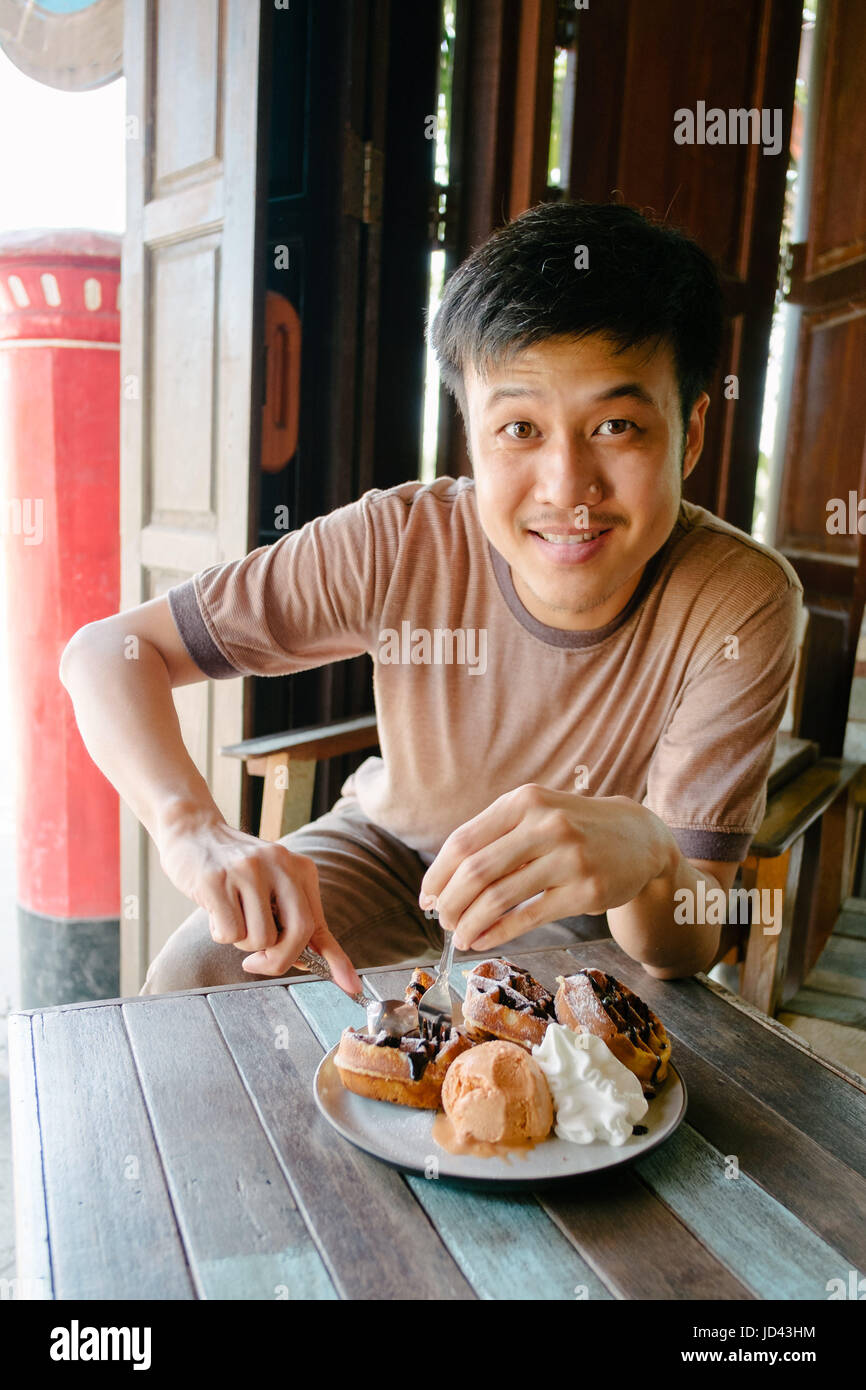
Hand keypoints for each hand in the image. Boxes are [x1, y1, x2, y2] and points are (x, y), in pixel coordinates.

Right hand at [155, 800, 361, 992]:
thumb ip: (292, 919)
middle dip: (278, 961)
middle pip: (298, 934)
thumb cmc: (234, 868)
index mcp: (300, 870)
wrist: (193, 831)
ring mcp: (247, 870)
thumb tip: (308, 961)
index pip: (319, 924)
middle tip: (256, 963)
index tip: (351, 986)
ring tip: (232, 916)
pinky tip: (214, 910)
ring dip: (242, 943)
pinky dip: (219, 933)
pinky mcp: (216, 880)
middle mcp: (279, 865)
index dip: (336, 959)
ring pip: (260, 938)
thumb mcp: (272, 885)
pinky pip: (229, 932)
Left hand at [419, 784, 675, 952]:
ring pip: (500, 896)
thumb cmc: (574, 828)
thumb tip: (444, 883)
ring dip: (471, 922)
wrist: (639, 837)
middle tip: (442, 921)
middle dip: (451, 902)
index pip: (464, 841)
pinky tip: (482, 941)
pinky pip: (529, 916)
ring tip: (460, 936)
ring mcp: (569, 858)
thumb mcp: (536, 814)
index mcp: (524, 801)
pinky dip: (498, 933)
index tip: (426, 898)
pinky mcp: (586, 891)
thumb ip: (495, 837)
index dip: (438, 874)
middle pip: (477, 870)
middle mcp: (546, 824)